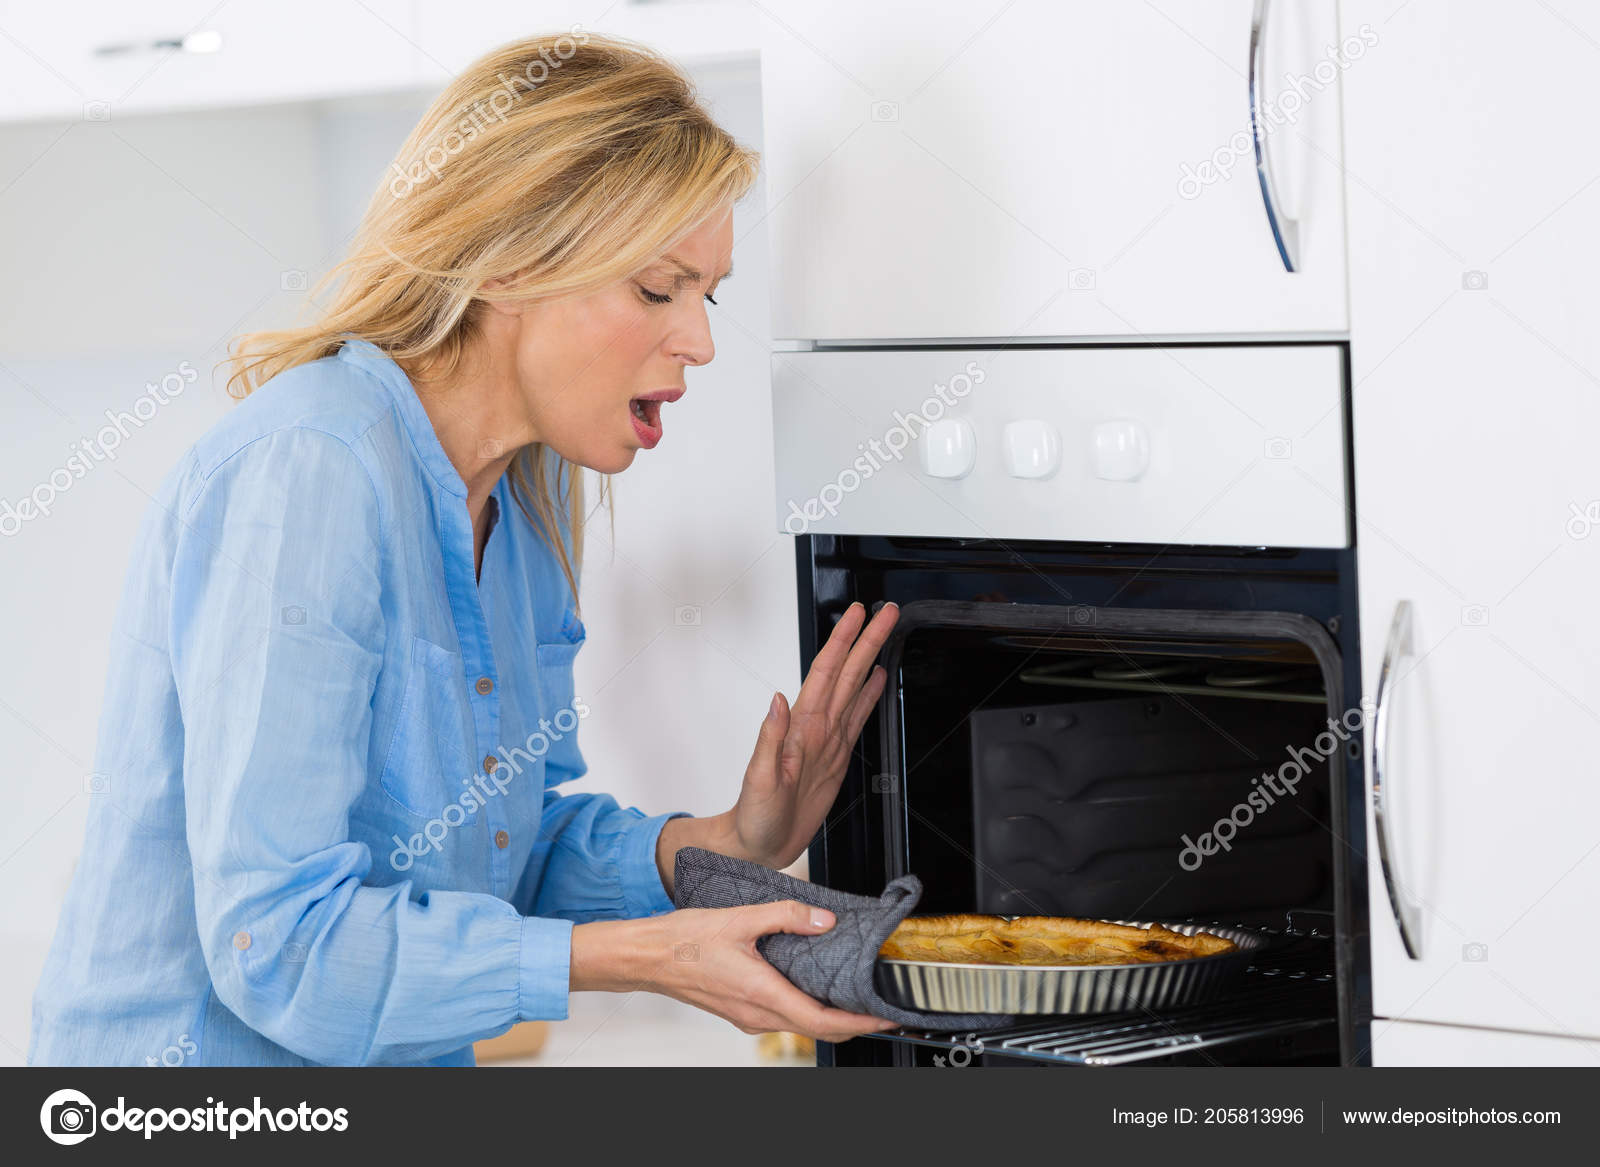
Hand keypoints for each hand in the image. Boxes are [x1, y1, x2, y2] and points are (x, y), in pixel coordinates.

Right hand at [570, 901, 895, 1042]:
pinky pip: (782, 1016)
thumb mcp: (741, 918)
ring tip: (854, 995)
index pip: (822, 1021)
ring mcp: (748, 1016)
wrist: (648, 957)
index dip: (859, 1023)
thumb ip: (787, 916)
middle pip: (817, 1029)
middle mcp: (757, 1013)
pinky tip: (812, 987)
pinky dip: (806, 1009)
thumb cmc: (684, 941)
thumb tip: (824, 920)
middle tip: (879, 1009)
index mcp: (762, 994)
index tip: (883, 1018)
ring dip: (830, 1017)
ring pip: (800, 1024)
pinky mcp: (740, 1010)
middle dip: (853, 1024)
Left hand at [730, 601, 898, 869]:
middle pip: (847, 673)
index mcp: (800, 728)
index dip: (842, 642)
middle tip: (885, 613)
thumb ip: (769, 739)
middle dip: (866, 640)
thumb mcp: (759, 780)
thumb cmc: (754, 815)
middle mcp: (815, 728)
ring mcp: (827, 741)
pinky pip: (857, 719)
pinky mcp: (836, 758)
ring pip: (854, 690)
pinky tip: (878, 680)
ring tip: (884, 634)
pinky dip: (869, 697)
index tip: (858, 616)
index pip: (826, 673)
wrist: (758, 844)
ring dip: (869, 659)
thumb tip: (778, 701)